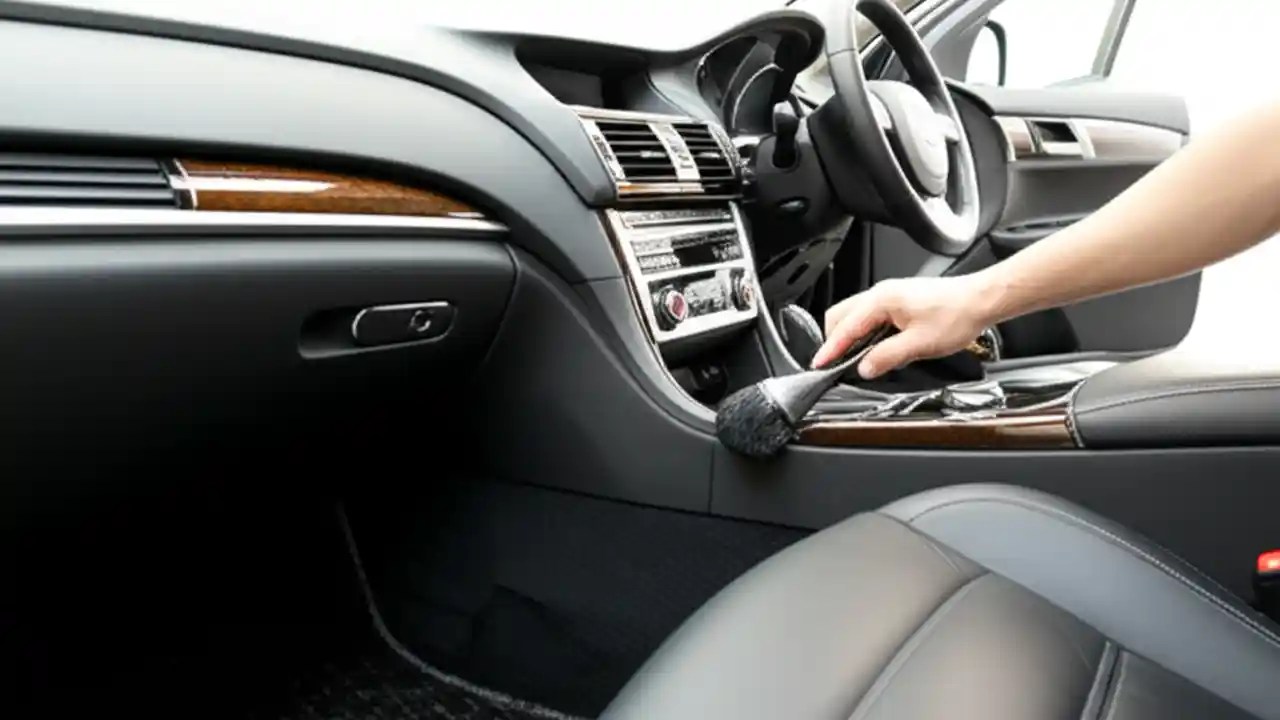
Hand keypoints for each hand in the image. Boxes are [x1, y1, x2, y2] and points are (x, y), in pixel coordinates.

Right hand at [812, 275, 998, 377]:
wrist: (981, 300)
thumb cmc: (957, 315)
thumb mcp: (919, 344)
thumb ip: (887, 357)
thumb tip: (864, 368)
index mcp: (881, 300)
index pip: (845, 328)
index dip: (830, 349)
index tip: (819, 365)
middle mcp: (881, 294)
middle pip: (841, 316)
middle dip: (834, 340)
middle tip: (834, 364)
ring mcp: (890, 295)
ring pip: (854, 315)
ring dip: (850, 336)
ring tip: (853, 359)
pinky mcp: (899, 300)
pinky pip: (870, 315)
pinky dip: (864, 331)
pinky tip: (874, 346)